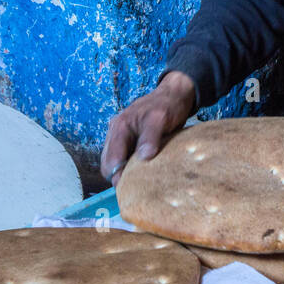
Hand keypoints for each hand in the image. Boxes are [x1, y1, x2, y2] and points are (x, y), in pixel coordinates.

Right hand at [101, 71, 196, 185]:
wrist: (175, 95)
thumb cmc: (167, 105)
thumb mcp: (160, 119)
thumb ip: (150, 137)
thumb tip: (143, 157)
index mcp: (120, 127)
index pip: (111, 159)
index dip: (118, 175)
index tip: (130, 188)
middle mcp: (116, 132)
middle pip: (109, 164)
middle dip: (118, 176)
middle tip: (136, 188)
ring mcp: (122, 137)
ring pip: (115, 162)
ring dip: (124, 172)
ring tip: (140, 182)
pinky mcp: (130, 141)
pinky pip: (125, 158)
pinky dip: (130, 167)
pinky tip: (143, 173)